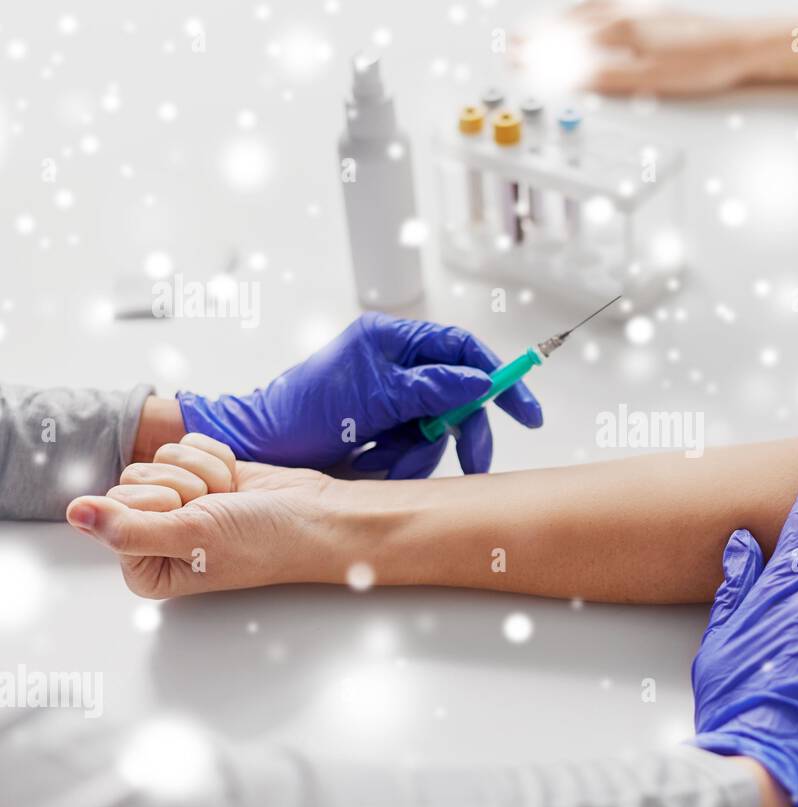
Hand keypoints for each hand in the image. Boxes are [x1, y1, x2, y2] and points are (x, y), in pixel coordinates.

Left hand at [66, 434, 336, 597]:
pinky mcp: (201, 476)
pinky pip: (184, 444)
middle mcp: (157, 536)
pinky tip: (236, 482)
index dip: (156, 502)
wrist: (317, 518)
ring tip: (230, 498)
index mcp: (146, 566)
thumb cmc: (262, 541)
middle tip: (216, 508)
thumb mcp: (190, 538)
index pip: (112, 508)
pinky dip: (215, 457)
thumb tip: (73, 512)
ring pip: (161, 458)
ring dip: (202, 471)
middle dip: (181, 484)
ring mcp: (180, 504)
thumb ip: (127, 529)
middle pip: (133, 479)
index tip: (193, 518)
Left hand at [177, 312, 543, 478]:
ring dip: (419, 454)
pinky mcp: (385, 429)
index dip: (499, 376)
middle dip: (464, 431)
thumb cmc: (303, 409)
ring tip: (385, 463)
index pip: (462, 349)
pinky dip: (401, 462)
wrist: (262, 447)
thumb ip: (432, 387)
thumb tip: (479, 382)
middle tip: (475, 462)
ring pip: (438, 429)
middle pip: (458, 395)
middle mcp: (397, 366)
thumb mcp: (374, 395)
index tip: (524, 411)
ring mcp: (392, 399)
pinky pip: (416, 448)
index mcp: (394, 341)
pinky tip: (372, 464)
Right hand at [535, 2, 776, 95]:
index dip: (539, 54)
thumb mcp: (652, 79)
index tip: (513, 59)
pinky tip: (585, 15)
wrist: (741, 45)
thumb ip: (608, 76)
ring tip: (537, 30)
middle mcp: (627, 13)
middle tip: (512, 46)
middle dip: (541, 36)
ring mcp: (639, 9)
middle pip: (572, 24)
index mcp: (623, 29)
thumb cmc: (703, 63)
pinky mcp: (652, 10)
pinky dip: (587, 10)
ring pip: (588, 11)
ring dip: (559, 21)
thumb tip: (569, 77)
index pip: (569, 44)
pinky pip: (607, 5)